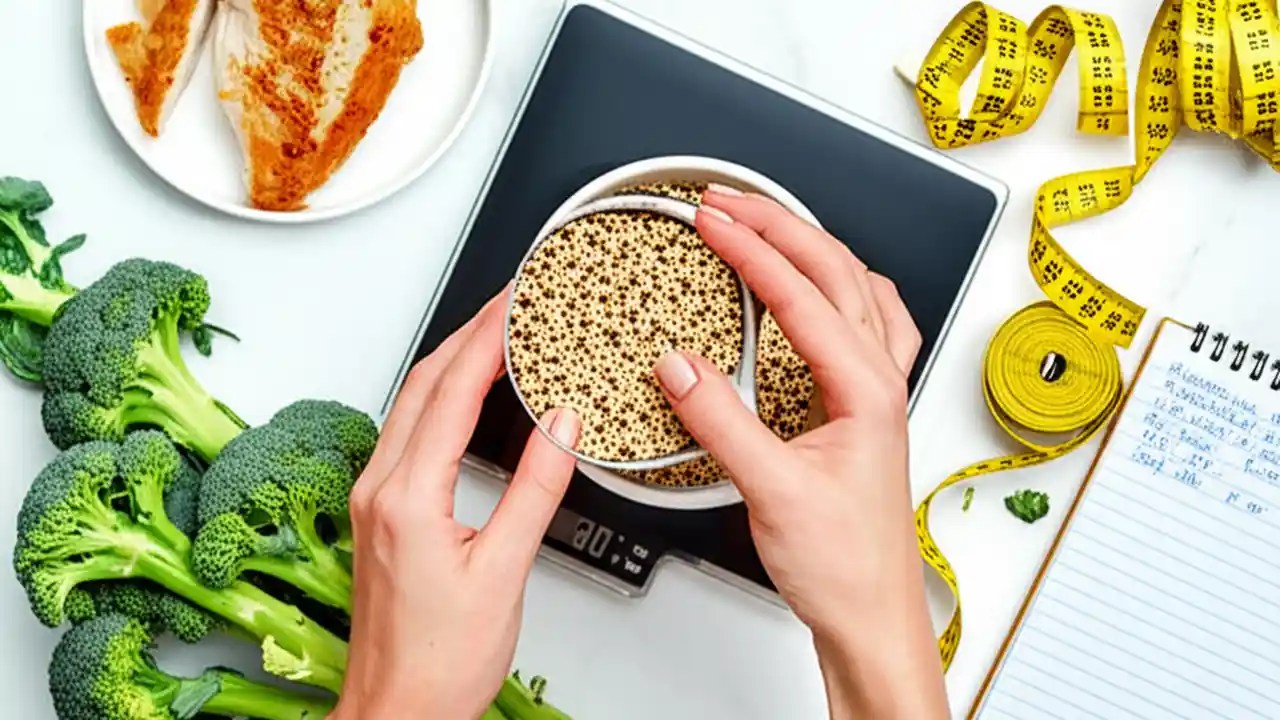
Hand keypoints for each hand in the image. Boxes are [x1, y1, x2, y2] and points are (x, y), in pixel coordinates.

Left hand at [331, 291, 580, 719]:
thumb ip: (535, 489)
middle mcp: (380, 488)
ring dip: (451, 359)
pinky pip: (408, 430)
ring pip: (410, 401)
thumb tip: (561, 426)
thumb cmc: (440, 661)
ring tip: (495, 332)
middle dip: (467, 331)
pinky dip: (440, 396)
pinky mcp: (380, 511)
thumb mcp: (504, 570)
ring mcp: (374, 498)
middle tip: (510, 300)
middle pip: (422, 381)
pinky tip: (466, 393)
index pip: (451, 391)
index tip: (515, 302)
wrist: (397, 712)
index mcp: (407, 497)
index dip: (486, 337)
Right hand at [652, 186, 946, 719]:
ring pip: (856, 288)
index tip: (712, 222)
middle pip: (836, 272)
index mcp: (866, 389)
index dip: (753, 252)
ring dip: (810, 246)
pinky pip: (866, 323)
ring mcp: (877, 391)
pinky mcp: (864, 407)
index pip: (803, 297)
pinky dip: (837, 288)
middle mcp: (880, 380)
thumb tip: (680, 367)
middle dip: (779, 226)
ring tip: (766, 223)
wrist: (871, 612)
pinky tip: (822, 290)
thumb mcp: (772, 492)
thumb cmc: (842, 563)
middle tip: (727, 202)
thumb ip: (723, 423)